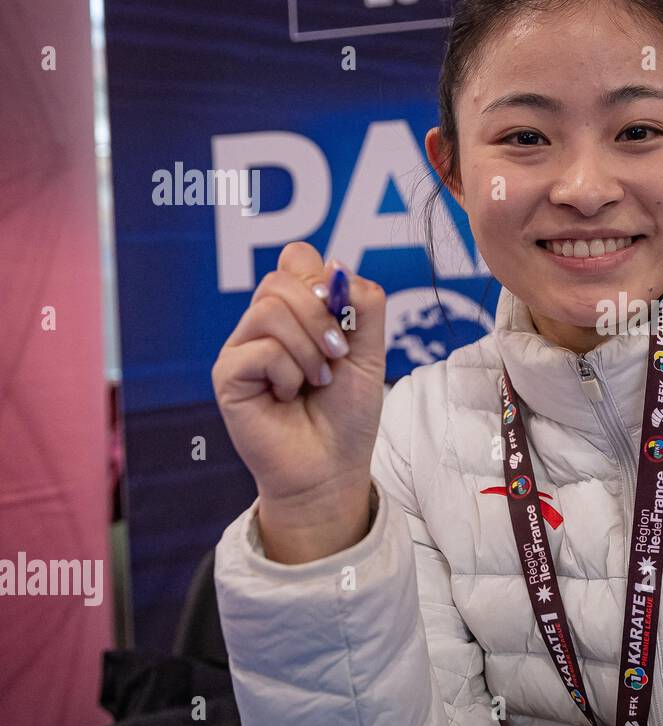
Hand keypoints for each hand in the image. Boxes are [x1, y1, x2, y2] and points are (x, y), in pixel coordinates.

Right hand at [211, 242, 386, 560]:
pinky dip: (289, 374)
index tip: (344, 319)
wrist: (333, 467)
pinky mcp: (228, 375)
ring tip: (316, 381)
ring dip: (308, 349)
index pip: (297, 258)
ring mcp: (242, 347)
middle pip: (281, 279)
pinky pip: (259, 350)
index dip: (323, 278)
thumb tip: (337, 265)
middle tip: (336, 355)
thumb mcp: (371, 353)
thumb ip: (363, 306)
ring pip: (269, 309)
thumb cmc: (347, 413)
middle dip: (321, 317)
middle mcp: (264, 324)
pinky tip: (290, 396)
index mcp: (297, 312)